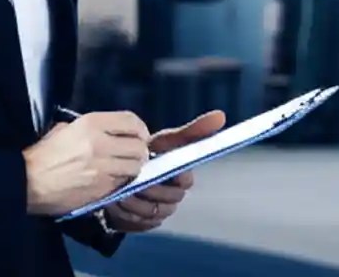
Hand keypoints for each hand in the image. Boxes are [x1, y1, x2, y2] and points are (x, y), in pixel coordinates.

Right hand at [23, 111, 150, 215]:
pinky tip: (113, 180)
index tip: (140, 135)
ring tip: (125, 168)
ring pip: (135, 167)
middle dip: (140, 151)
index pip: (131, 121)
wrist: (28, 182)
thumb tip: (111, 133)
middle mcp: (101, 144)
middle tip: (133, 154)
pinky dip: (122, 181)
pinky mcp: (102, 189)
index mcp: (92, 124)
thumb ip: (90, 128)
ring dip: (133, 168)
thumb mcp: (65, 129)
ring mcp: (103, 168)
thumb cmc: (43, 154)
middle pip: (139, 146)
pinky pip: (123, 183)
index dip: (140, 129)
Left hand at [103, 110, 225, 232]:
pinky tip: (117, 202)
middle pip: (170, 199)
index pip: (186, 181)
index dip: (174, 177)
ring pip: (154, 212)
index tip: (160, 169)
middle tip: (133, 181)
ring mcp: (160, 212)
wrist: (119, 174)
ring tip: (121, 191)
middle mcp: (174, 197)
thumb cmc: (147, 154)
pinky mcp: (144, 224)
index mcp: (182, 177)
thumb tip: (221, 115)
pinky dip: (127, 213)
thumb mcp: (165, 141)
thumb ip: (191, 131)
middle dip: (151, 190)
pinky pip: (139, 223)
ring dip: (136, 202)